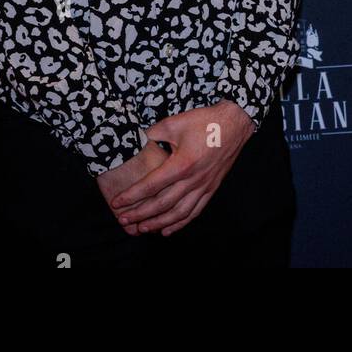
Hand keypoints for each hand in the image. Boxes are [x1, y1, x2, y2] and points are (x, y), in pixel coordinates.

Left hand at [105, 100, 254, 236]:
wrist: (234, 123)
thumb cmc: (204, 121)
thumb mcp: (174, 123)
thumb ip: (152, 134)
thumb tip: (135, 140)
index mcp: (182, 164)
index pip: (151, 185)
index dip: (132, 195)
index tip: (117, 202)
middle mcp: (193, 179)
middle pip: (162, 204)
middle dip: (140, 214)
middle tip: (124, 220)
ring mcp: (203, 186)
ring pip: (178, 213)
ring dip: (159, 223)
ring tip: (142, 229)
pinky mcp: (211, 188)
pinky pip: (194, 211)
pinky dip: (180, 223)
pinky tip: (168, 230)